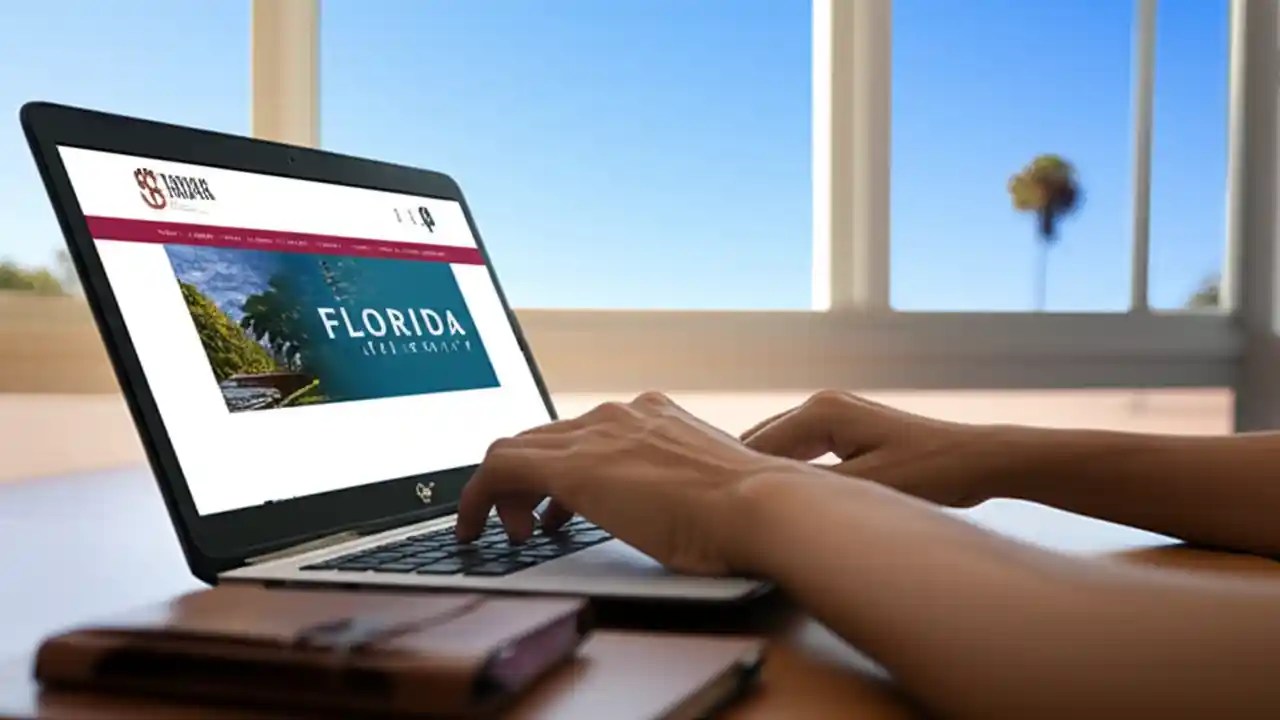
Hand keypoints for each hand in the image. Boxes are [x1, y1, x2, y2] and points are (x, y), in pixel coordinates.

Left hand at [455, 392, 800, 575]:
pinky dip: (476, 497)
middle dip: (532, 484)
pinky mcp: (569, 464)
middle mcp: (621, 415)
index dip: (564, 472)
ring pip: (520, 450)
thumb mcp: (712, 493)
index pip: (587, 433)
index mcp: (655, 417)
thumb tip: (683, 517)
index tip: (559, 504)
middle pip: (547, 438)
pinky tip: (475, 530)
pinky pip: (498, 468)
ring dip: (508, 493)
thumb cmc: (749, 516)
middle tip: (531, 527)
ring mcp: (596, 434)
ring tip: (517, 533)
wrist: (759, 507)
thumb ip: (686, 490)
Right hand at [741, 391, 1021, 506]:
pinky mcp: (846, 429)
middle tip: (716, 511)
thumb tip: (767, 498)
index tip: (713, 508)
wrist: (978, 460)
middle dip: (744, 474)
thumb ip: (813, 489)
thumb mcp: (866, 487)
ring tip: (740, 509)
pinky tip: (780, 501)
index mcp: (821, 411)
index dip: (735, 479)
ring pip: (781, 448)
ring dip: (766, 476)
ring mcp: (835, 414)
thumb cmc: (929, 473)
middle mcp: (822, 404)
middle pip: (763, 442)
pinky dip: (789, 474)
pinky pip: (802, 452)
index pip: (757, 446)